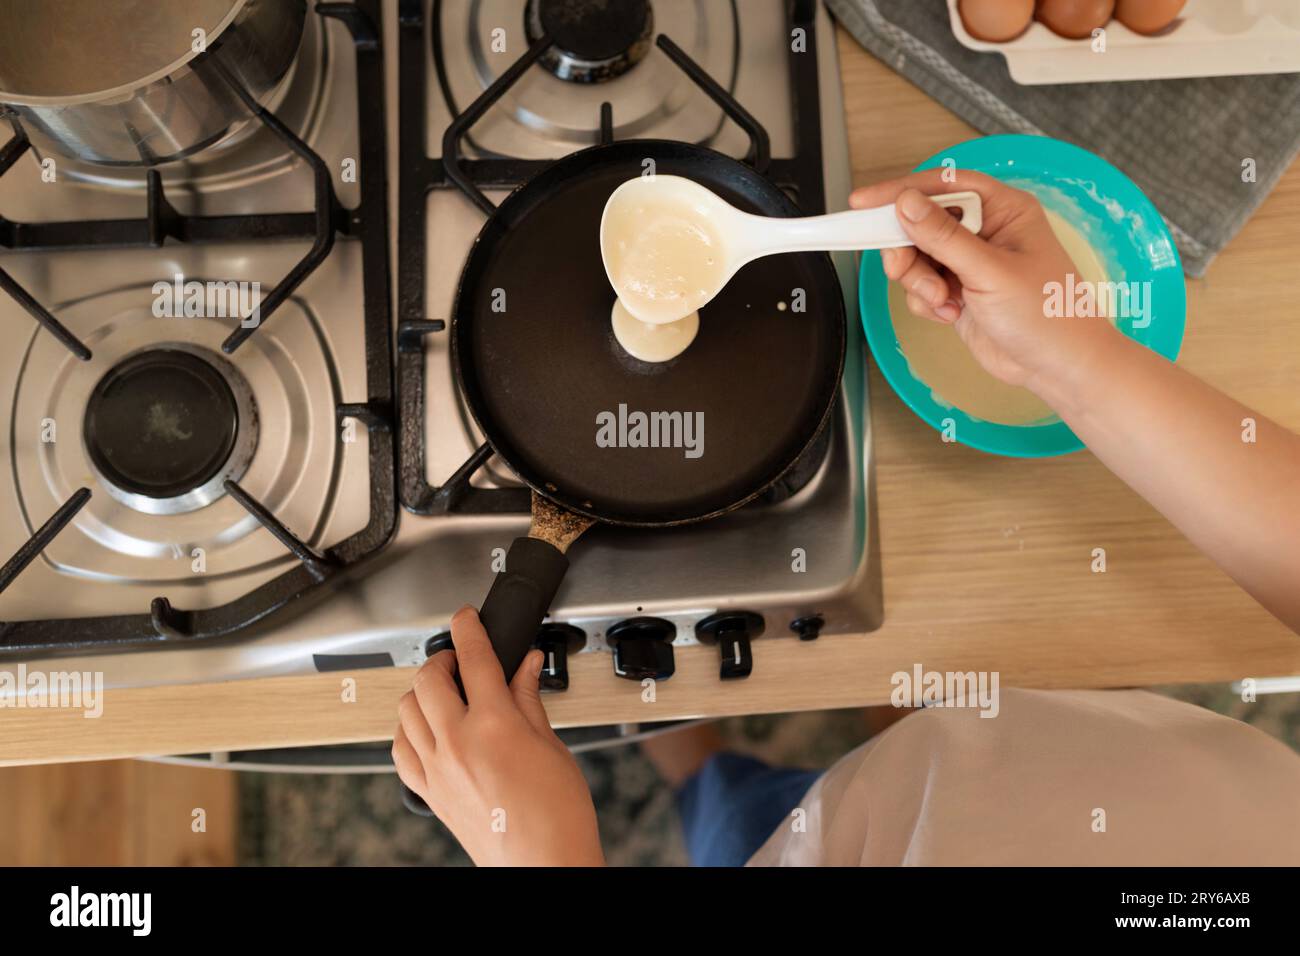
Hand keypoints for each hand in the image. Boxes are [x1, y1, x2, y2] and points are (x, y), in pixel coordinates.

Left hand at [392, 606, 604, 865]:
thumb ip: (529, 699)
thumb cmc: (556, 816)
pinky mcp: (429, 792)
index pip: (473, 657)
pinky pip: (400, 749)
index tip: (465, 616)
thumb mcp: (552, 746)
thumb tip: (525, 667)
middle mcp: (458, 743)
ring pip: (406, 710)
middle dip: (443, 659)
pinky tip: (427, 729)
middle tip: (460, 660)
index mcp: (495, 725)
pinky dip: (408, 730)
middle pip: (428, 678)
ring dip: (422, 692)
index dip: (468, 628)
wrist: (544, 865)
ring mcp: (438, 769)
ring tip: (445, 692)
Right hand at [850, 169, 1119, 391]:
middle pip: (920, 222)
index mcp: (1002, 209)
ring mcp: (968, 262)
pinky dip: (926, 301)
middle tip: (903, 270)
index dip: (900, 191)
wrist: (1057, 367)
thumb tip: (905, 203)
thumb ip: (944, 237)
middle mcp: (984, 230)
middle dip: (907, 249)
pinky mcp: (958, 290)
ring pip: (916, 257)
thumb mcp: (990, 271)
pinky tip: (950, 314)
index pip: (941, 185)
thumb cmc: (1046, 314)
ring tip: (943, 301)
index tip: (863, 203)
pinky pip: (921, 285)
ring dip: (919, 282)